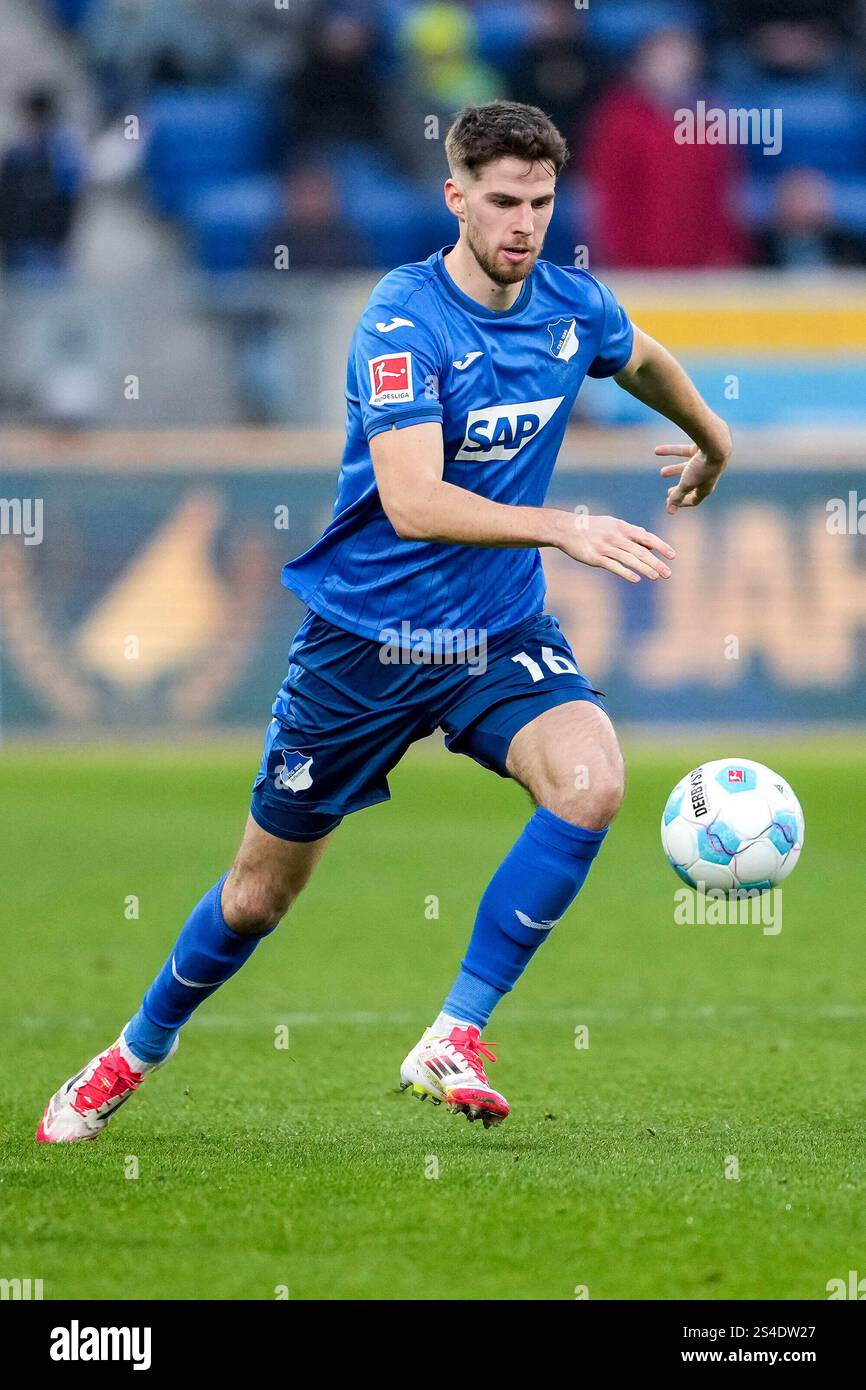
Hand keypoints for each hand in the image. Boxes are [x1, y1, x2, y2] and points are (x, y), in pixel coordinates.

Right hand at [557, 512, 674, 584]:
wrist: (566, 529)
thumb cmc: (592, 527)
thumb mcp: (613, 524)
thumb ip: (631, 533)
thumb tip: (649, 542)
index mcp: (622, 527)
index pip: (646, 537)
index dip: (661, 546)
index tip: (673, 556)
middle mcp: (615, 536)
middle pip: (640, 551)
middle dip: (656, 562)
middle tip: (668, 573)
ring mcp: (605, 547)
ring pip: (629, 559)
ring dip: (644, 569)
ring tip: (656, 577)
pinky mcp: (595, 558)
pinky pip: (613, 566)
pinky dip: (625, 573)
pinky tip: (636, 579)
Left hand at [656, 439, 729, 513]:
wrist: (715, 444)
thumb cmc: (702, 467)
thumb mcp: (687, 483)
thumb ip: (678, 496)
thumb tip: (670, 512)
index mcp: (706, 487)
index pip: (694, 499)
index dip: (682, 503)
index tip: (669, 503)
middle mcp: (706, 476)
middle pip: (691, 485)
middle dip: (679, 489)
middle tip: (668, 492)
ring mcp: (704, 462)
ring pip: (686, 468)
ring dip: (674, 470)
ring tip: (662, 473)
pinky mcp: (700, 448)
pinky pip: (683, 451)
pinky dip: (670, 451)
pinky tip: (657, 451)